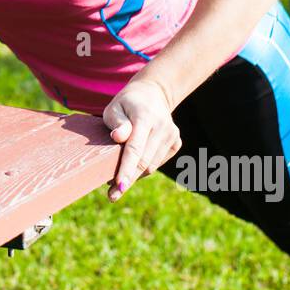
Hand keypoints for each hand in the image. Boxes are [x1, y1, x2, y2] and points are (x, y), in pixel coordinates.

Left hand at [102, 78, 180, 202]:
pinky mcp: (176, 143)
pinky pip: (157, 163)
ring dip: (135, 176)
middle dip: (128, 180)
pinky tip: (133, 167)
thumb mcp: (115, 107)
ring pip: (152, 166)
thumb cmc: (127, 103)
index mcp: (145, 117)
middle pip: (144, 162)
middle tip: (112, 194)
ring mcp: (172, 135)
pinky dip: (144, 169)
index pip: (135, 148)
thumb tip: (118, 137)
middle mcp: (163, 127)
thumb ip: (117, 123)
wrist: (153, 95)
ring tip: (118, 182)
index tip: (119, 186)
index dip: (126, 169)